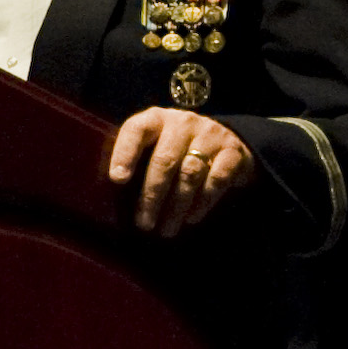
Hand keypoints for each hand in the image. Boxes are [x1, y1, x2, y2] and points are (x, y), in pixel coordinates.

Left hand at [108, 108, 254, 236]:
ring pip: (190, 174)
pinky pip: (216, 180)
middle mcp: (183, 123)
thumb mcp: (156, 144)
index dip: (125, 153)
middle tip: (144, 223)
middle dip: (152, 196)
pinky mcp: (232, 153)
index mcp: (156, 119)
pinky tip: (191, 218)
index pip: (136, 129)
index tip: (117, 180)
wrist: (227, 141)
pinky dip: (202, 202)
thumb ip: (138, 160)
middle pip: (164, 160)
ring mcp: (210, 136)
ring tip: (166, 229)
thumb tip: (115, 194)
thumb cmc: (178, 148)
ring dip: (176, 206)